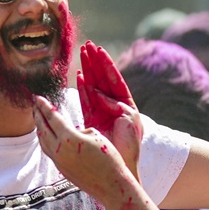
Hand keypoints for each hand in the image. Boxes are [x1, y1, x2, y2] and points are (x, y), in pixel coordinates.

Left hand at [33, 95, 135, 203]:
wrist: (112, 185)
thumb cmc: (110, 158)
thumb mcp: (96, 135)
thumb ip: (79, 130)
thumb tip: (70, 132)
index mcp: (69, 138)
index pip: (52, 117)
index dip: (45, 106)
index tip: (38, 97)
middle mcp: (59, 150)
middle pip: (43, 128)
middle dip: (38, 114)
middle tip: (34, 104)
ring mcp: (59, 161)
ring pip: (43, 141)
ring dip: (39, 128)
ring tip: (38, 118)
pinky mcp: (62, 169)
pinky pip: (48, 151)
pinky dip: (45, 140)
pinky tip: (47, 137)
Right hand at [78, 41, 143, 178]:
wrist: (123, 163)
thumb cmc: (130, 143)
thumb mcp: (129, 119)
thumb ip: (114, 103)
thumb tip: (98, 92)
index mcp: (126, 103)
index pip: (115, 79)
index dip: (107, 64)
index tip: (99, 50)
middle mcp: (113, 105)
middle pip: (102, 79)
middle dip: (95, 62)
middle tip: (87, 46)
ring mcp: (101, 111)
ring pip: (92, 86)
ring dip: (87, 70)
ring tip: (81, 54)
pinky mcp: (91, 120)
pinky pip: (84, 100)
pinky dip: (81, 88)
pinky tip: (78, 76)